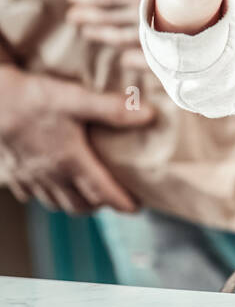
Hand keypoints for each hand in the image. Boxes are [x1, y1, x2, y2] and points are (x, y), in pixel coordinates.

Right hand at [0, 65, 155, 213]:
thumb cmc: (33, 99)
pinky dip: (47, 194)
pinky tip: (52, 183)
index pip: (102, 192)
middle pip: (80, 206)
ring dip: (74, 203)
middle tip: (114, 198)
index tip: (137, 209)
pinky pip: (33, 194)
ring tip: (87, 194)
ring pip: (56, 203)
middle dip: (99, 206)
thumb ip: (112, 109)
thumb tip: (149, 114)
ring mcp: (30, 177)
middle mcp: (51, 175)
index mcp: (71, 161)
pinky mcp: (14, 173)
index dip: (122, 203)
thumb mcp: (76, 98)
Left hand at [66, 0, 155, 70]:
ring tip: (90, 33)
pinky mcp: (179, 47)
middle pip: (109, 18)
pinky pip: (151, 59)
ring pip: (125, 38)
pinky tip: (125, 60)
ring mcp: (162, 34)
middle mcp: (144, 15)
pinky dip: (135, 61)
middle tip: (73, 17)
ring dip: (105, 36)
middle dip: (89, 17)